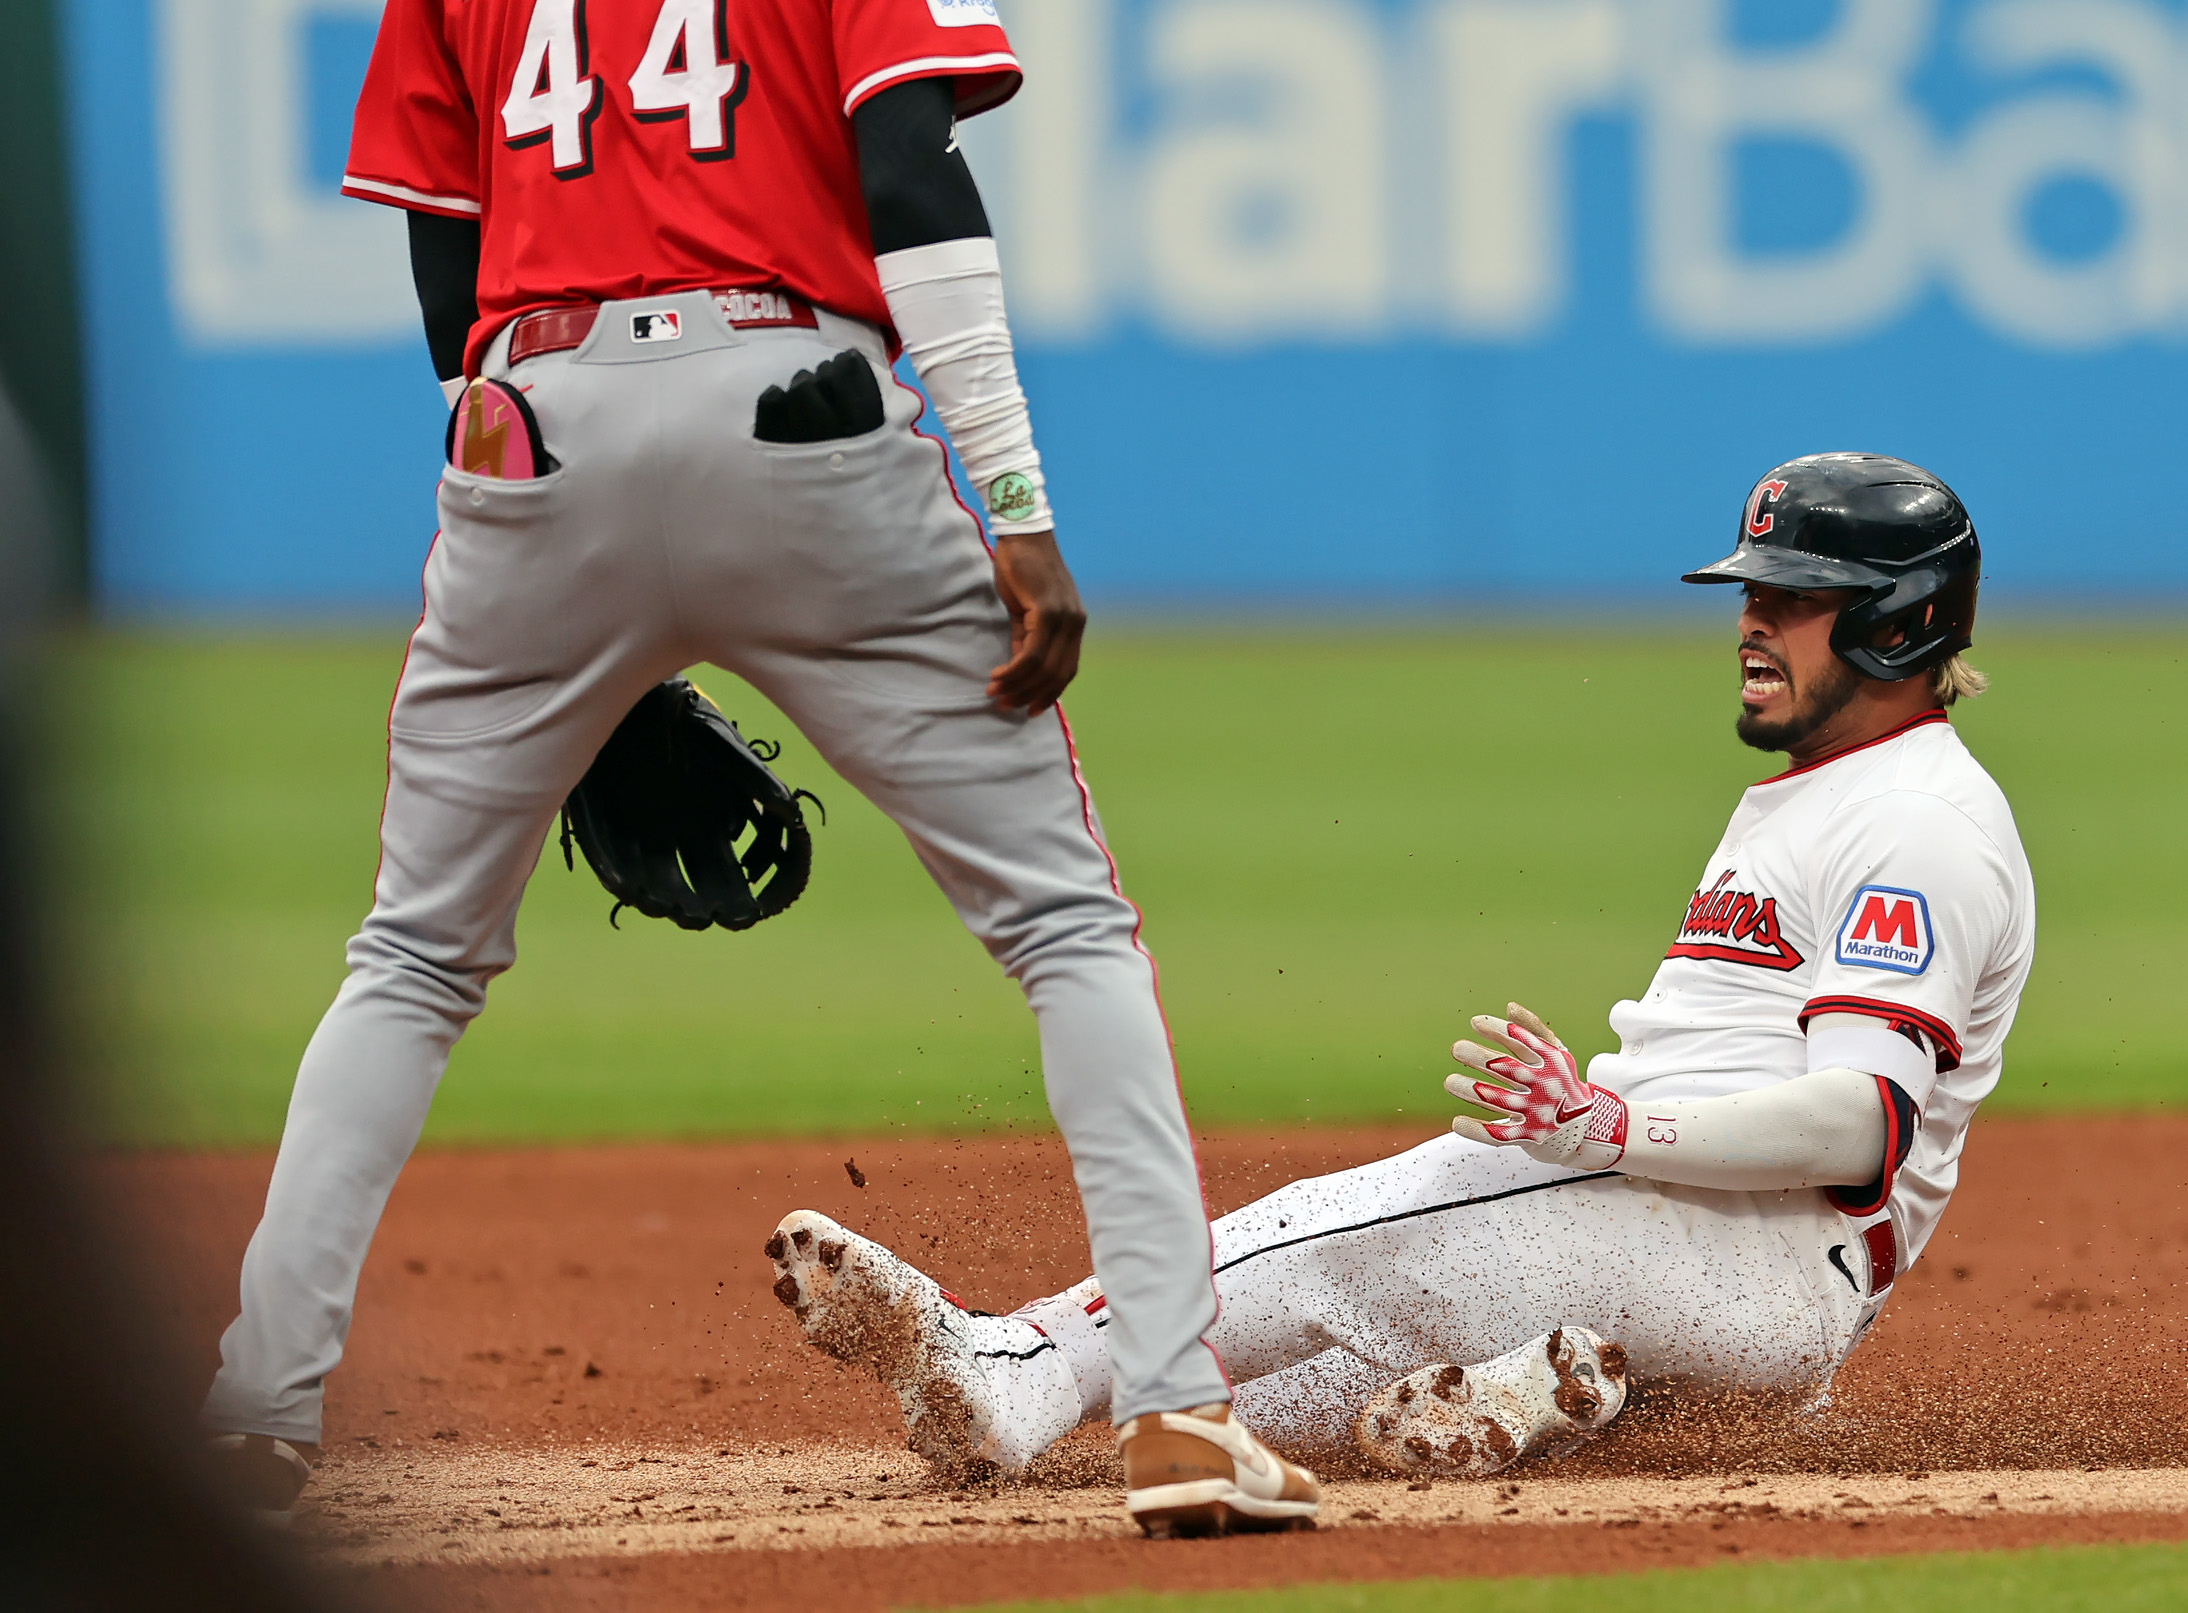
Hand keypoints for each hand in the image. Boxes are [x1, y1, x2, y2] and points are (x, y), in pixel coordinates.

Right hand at [987, 530, 1085, 714]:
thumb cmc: (1022, 568)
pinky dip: (1014, 670)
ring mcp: (1064, 617)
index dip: (1050, 693)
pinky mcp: (1047, 611)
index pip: (1067, 670)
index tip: (1031, 710)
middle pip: (1057, 674)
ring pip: (1043, 667)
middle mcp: (1075, 623)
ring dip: (1018, 685)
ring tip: (996, 695)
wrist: (1022, 535)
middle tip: (1006, 706)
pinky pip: (1031, 652)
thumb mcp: (1026, 609)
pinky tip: (998, 676)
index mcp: (1074, 623)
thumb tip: (1018, 666)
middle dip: (1031, 695)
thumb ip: (1026, 636)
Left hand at [1445, 1003, 1625, 1167]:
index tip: (1475, 1023)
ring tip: (1450, 1082)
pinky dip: (1477, 1130)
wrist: (1584, 1128)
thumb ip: (1533, 1030)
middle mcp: (1545, 1086)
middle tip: (1457, 1048)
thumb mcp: (1557, 1054)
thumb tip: (1510, 1007)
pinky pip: (1499, 1135)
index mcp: (1552, 1062)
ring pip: (1498, 1100)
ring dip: (1470, 1090)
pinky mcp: (1528, 1136)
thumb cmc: (1561, 1083)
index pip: (1523, 1041)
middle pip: (1507, 1069)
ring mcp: (1537, 1113)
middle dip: (1479, 1057)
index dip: (1498, 1030)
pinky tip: (1458, 1122)